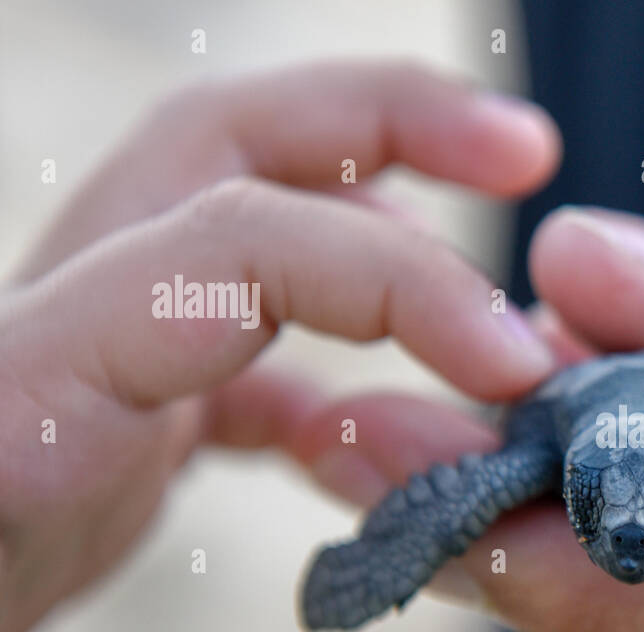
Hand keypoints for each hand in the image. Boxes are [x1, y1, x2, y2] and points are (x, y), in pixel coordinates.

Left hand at [0, 61, 560, 631]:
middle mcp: (62, 324)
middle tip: (521, 155)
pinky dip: (329, 359)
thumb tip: (291, 413)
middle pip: (230, 151)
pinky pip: (240, 352)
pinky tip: (386, 424)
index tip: (514, 367)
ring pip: (243, 227)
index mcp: (28, 359)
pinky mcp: (116, 422)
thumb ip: (60, 417)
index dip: (399, 284)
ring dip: (369, 216)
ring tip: (468, 269)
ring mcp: (94, 363)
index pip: (237, 247)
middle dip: (386, 123)